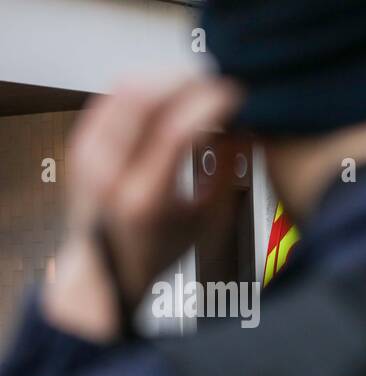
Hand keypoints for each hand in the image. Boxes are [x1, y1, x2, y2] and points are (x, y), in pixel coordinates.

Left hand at [42, 76, 241, 342]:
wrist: (102, 266)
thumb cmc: (155, 250)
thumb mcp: (203, 221)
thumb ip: (225, 174)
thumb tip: (245, 129)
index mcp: (143, 199)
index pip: (177, 131)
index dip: (211, 105)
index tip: (236, 95)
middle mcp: (107, 171)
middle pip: (145, 98)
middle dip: (187, 81)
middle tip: (218, 83)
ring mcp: (88, 153)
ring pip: (126, 88)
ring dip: (166, 79)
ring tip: (197, 86)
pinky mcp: (81, 140)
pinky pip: (114, 96)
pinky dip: (146, 86)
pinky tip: (170, 94)